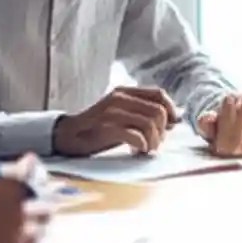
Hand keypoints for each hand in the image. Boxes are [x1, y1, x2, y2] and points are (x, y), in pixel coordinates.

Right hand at [53, 86, 177, 156]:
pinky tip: (138, 150)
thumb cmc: (99, 128)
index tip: (171, 125)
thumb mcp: (122, 114)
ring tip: (148, 149)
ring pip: (150, 124)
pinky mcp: (106, 128)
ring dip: (154, 141)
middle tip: (156, 144)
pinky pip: (136, 136)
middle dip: (162, 131)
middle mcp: (119, 98)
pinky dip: (142, 145)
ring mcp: (112, 112)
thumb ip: (142, 112)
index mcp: (124, 92)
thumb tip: (173, 121)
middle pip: (158, 111)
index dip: (171, 109)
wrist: (68, 136)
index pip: (159, 94)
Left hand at [197, 92, 241, 156]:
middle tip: (230, 153)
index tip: (218, 148)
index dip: (222, 137)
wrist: (237, 116)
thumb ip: (205, 122)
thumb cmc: (220, 123)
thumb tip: (208, 117)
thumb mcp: (208, 124)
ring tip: (240, 151)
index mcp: (230, 97)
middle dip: (233, 144)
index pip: (227, 119)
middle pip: (241, 128)